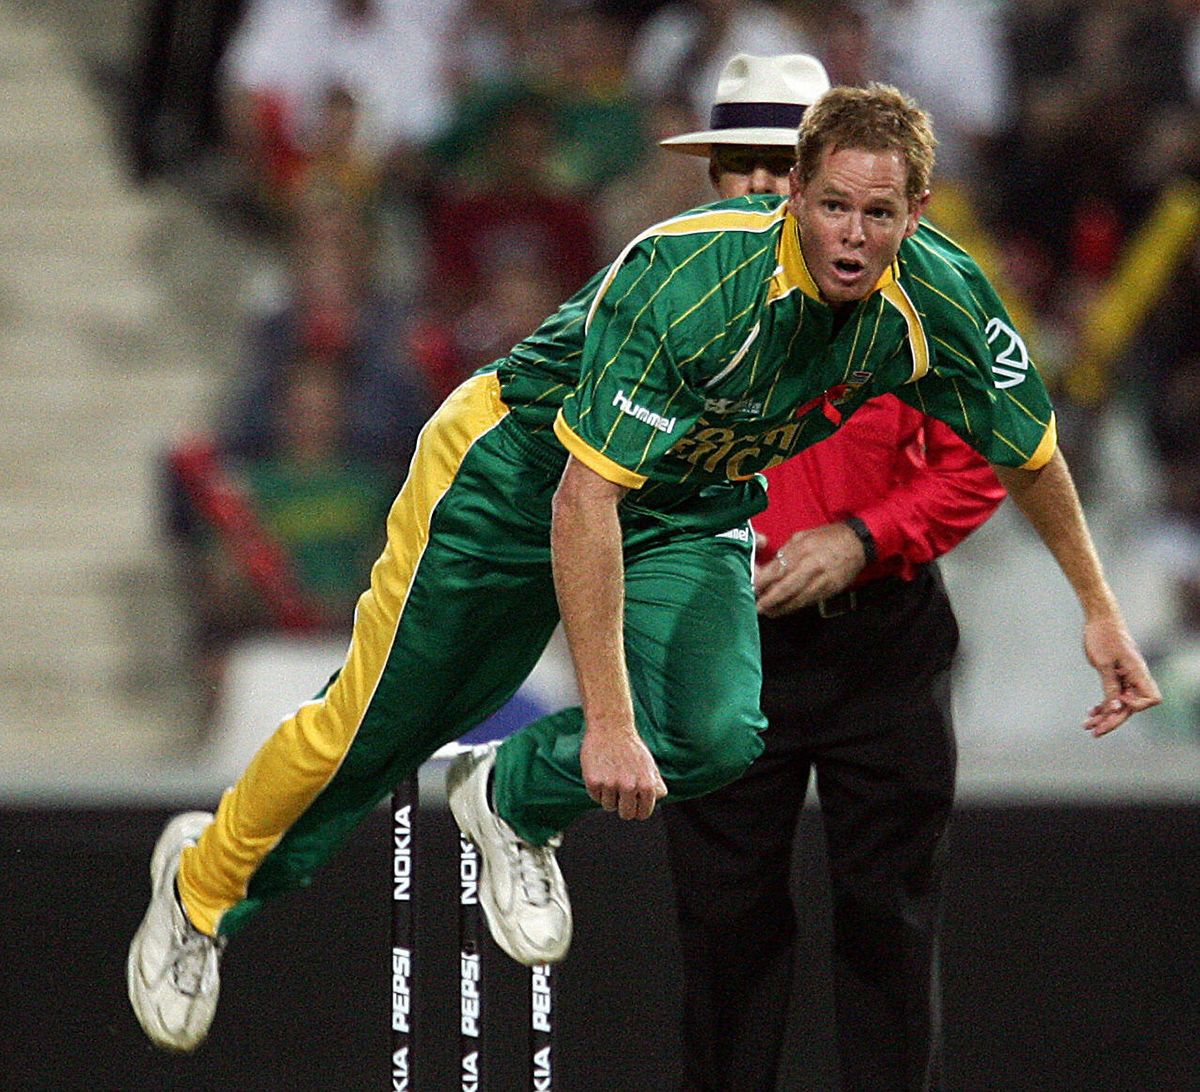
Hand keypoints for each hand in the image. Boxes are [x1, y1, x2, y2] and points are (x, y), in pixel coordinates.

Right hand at [580, 726, 667, 819]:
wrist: (610, 727)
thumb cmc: (630, 746)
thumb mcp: (649, 764)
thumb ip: (656, 784)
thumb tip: (660, 797)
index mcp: (646, 785)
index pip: (643, 814)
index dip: (638, 810)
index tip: (634, 805)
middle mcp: (629, 787)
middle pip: (626, 815)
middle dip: (623, 807)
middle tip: (620, 794)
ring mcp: (610, 785)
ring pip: (609, 806)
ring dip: (609, 796)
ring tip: (610, 776)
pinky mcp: (593, 781)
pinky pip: (595, 797)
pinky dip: (597, 789)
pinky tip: (601, 772)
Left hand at [755, 523, 866, 616]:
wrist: (857, 543)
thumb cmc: (827, 538)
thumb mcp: (802, 537)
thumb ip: (784, 553)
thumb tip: (768, 569)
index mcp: (802, 550)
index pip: (777, 570)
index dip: (762, 582)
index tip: (751, 588)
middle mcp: (811, 566)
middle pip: (785, 588)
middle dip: (768, 600)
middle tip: (756, 607)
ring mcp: (821, 580)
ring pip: (796, 599)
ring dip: (780, 608)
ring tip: (767, 612)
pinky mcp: (829, 590)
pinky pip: (808, 601)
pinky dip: (794, 607)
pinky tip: (784, 609)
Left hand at [1081, 616, 1161, 735]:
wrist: (1098, 619)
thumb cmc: (1102, 636)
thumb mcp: (1103, 663)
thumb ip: (1110, 686)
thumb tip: (1116, 708)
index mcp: (1137, 672)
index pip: (1150, 699)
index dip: (1135, 705)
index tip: (1118, 702)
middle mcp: (1135, 677)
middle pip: (1131, 706)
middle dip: (1113, 720)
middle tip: (1094, 732)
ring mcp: (1127, 677)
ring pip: (1120, 703)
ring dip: (1106, 716)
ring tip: (1088, 725)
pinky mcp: (1117, 675)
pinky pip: (1114, 695)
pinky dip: (1104, 705)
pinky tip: (1091, 713)